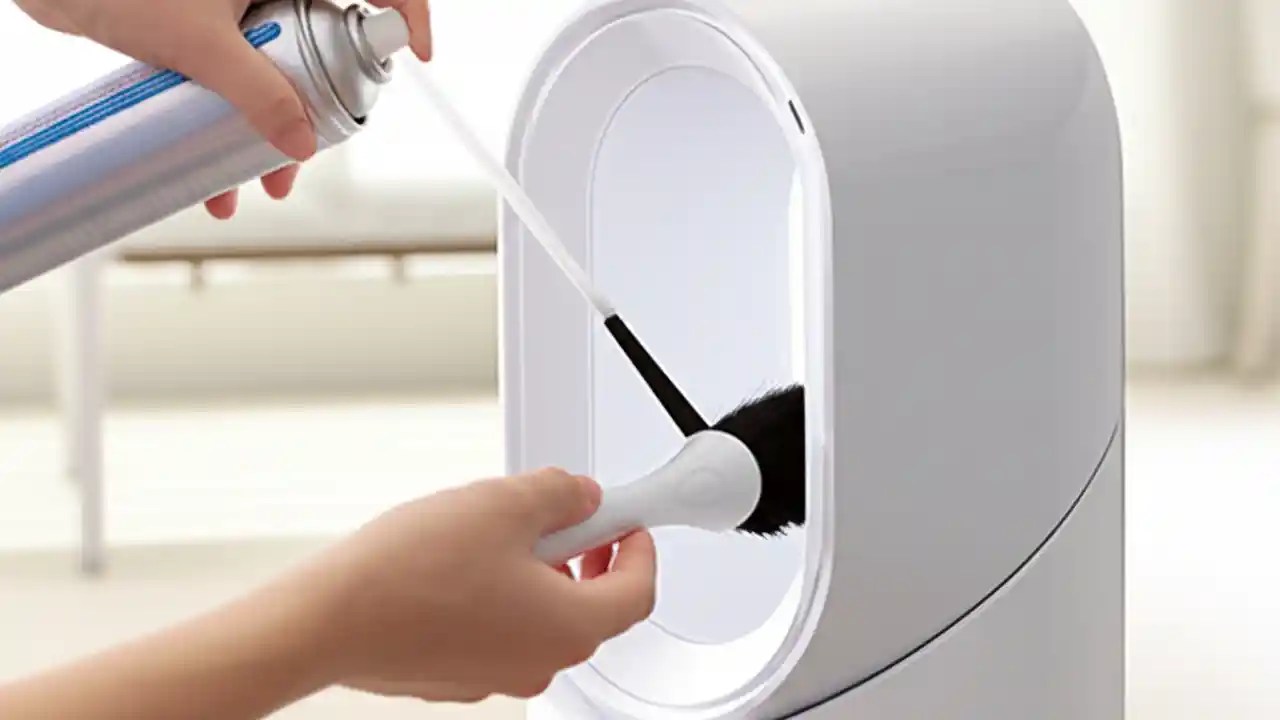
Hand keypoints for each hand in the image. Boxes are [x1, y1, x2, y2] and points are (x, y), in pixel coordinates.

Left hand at [13, 0, 432, 218]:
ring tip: (251, 184)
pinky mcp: (208, 28)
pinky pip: (242, 77)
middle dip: (319, 111)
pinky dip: (234, 122)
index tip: (415, 54)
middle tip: (306, 155)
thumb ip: (258, 92)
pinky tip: (210, 171)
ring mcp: (239, 4)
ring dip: (271, 131)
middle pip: (325, 42)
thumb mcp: (200, 45)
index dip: (405, 11)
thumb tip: (299, 143)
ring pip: (281, 69)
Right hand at [300, 469, 656, 702]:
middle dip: (588, 555)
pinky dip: (502, 595)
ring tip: (502, 531)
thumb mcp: (504, 504)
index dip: (640, 546)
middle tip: (570, 518)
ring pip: (543, 617)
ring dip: (541, 572)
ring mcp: (498, 674)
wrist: (330, 620)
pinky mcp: (459, 674)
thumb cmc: (411, 574)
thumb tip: (581, 495)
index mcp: (569, 627)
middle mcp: (540, 662)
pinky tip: (467, 562)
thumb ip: (559, 494)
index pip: (638, 591)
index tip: (629, 519)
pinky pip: (501, 631)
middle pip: (593, 606)